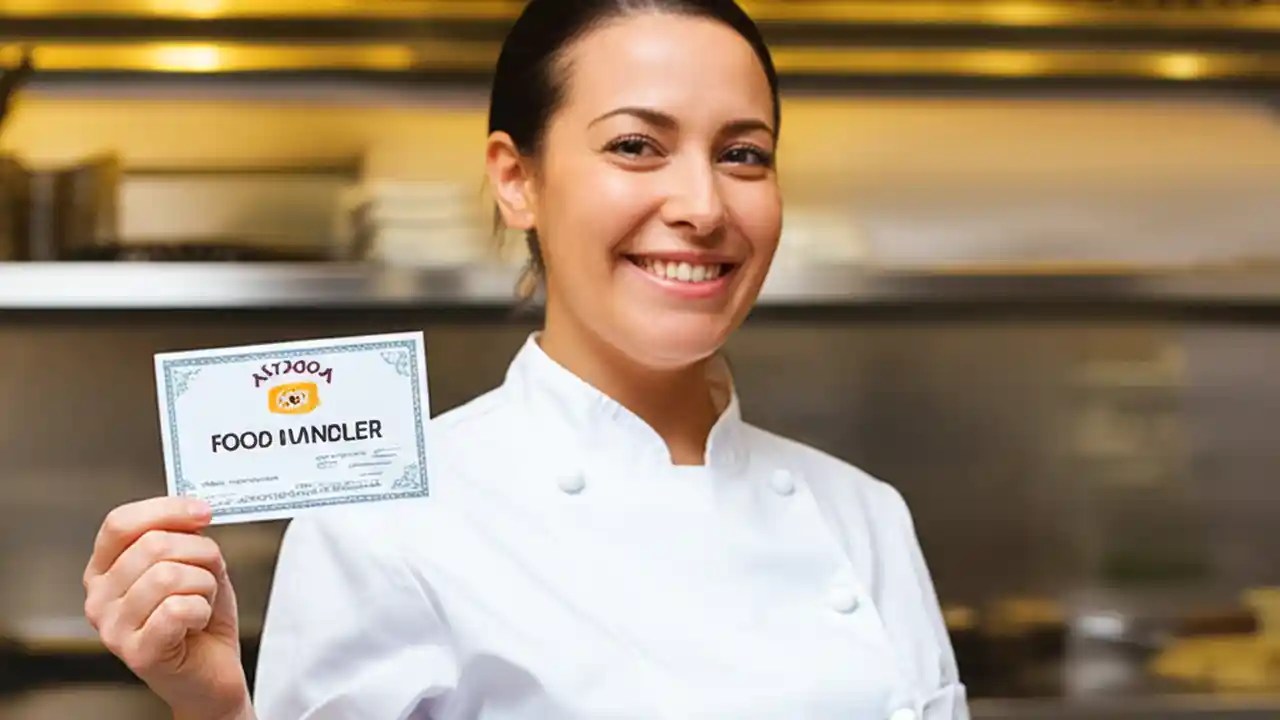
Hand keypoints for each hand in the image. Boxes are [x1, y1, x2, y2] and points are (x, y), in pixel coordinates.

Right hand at [84, 497, 252, 719]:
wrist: (212, 673)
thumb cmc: (199, 617)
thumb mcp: (194, 564)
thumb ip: (185, 536)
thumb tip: (192, 510)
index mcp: (104, 570)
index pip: (120, 523)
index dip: (166, 510)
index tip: (203, 513)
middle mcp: (99, 598)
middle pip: (153, 545)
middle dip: (200, 553)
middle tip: (209, 575)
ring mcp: (113, 628)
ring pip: (169, 575)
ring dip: (204, 584)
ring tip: (202, 602)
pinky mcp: (138, 653)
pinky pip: (178, 608)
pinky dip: (202, 609)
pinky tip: (197, 622)